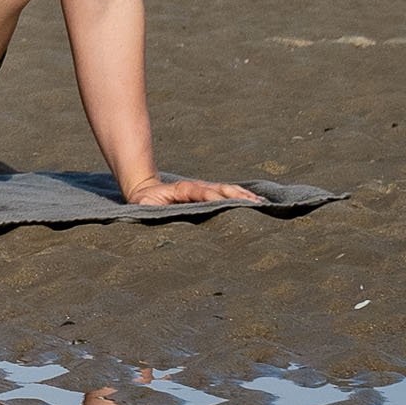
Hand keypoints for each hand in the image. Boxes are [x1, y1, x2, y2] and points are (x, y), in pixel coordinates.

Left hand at [119, 176, 257, 209]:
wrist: (145, 190)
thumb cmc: (144, 203)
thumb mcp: (145, 206)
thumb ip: (153, 210)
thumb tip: (163, 217)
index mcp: (182, 190)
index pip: (201, 192)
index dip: (213, 197)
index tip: (225, 203)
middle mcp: (196, 187)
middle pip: (220, 189)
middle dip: (237, 196)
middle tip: (254, 204)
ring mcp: (204, 189)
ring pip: (227, 190)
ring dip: (244, 196)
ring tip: (260, 203)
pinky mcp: (207, 194)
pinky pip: (227, 194)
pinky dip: (242, 197)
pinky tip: (256, 201)